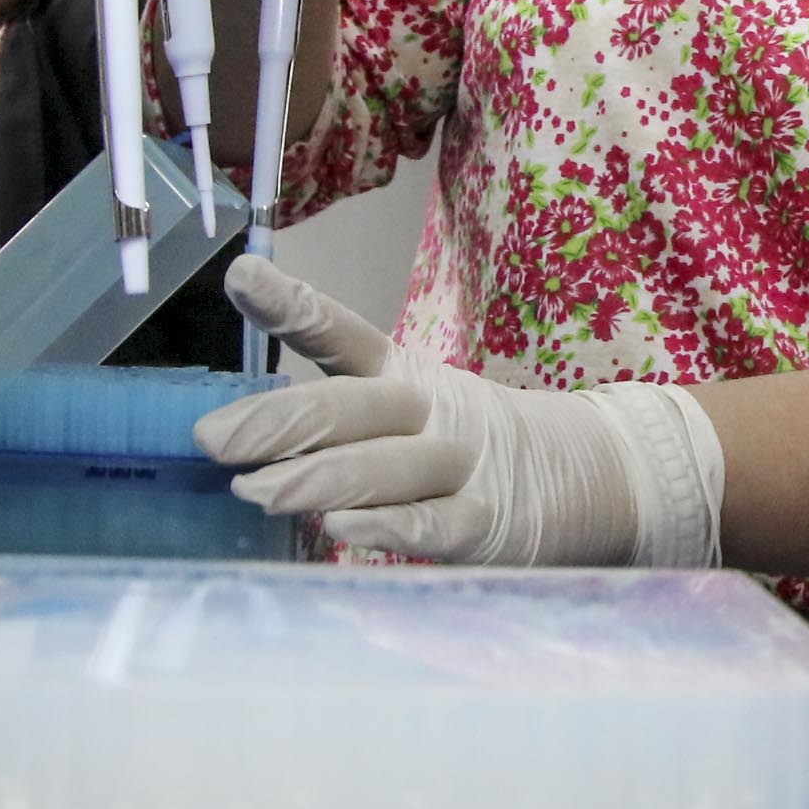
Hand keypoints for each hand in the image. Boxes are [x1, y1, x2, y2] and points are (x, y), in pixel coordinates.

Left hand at [195, 257, 724, 567]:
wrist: (596, 473)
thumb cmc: (473, 446)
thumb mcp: (410, 411)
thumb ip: (337, 422)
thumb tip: (237, 433)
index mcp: (406, 375)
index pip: (342, 333)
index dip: (291, 305)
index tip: (238, 276)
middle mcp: (430, 410)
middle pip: (352, 405)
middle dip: (278, 420)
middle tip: (211, 437)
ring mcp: (462, 466)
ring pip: (385, 466)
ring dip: (317, 478)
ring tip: (254, 491)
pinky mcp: (489, 522)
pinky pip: (434, 524)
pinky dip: (388, 527)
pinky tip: (341, 531)